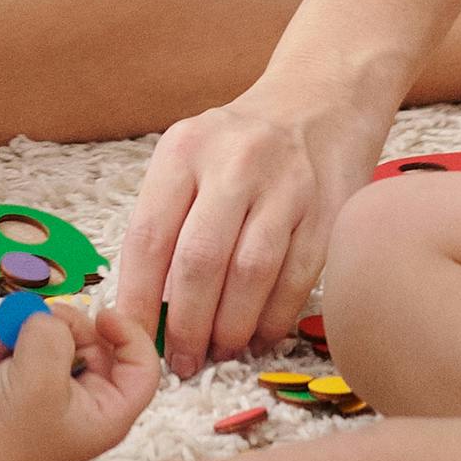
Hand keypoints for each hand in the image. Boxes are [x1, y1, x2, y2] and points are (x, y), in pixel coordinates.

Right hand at [0, 298, 158, 460]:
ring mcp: (54, 398)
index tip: (101, 314)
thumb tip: (49, 318)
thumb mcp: (39, 373)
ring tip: (9, 339)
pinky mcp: (24, 391)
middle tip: (42, 316)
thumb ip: (54, 333)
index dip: (129, 336)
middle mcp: (87, 407)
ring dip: (33, 333)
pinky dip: (12, 345)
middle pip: (98, 348)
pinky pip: (30, 352)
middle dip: (69, 327)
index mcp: (108, 414)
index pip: (142, 368)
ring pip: (60, 345)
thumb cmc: (6, 432)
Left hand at [111, 82, 386, 374]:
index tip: (132, 336)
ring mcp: (287, 186)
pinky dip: (275, 317)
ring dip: (231, 327)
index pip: (148, 236)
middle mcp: (234, 164)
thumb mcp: (190, 157)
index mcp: (184, 151)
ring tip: (219, 352)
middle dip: (186, 324)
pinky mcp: (328, 209)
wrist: (321, 100)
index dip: (137, 296)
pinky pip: (298, 277)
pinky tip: (259, 336)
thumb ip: (167, 218)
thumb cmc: (241, 143)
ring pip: (250, 275)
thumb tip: (145, 304)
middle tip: (181, 360)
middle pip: (199, 262)